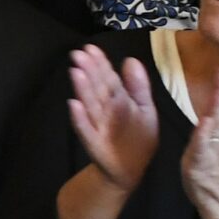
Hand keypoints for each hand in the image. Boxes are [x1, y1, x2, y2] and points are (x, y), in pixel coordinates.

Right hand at [67, 45, 158, 191]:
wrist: (131, 169)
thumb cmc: (137, 138)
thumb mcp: (145, 109)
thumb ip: (138, 86)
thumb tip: (130, 59)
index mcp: (118, 101)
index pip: (108, 79)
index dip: (101, 64)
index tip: (91, 48)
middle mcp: (105, 111)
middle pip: (97, 89)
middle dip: (89, 72)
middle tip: (78, 54)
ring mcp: (98, 126)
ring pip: (90, 105)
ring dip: (82, 90)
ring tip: (75, 73)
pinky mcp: (94, 143)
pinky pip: (86, 130)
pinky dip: (79, 119)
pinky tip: (73, 105)